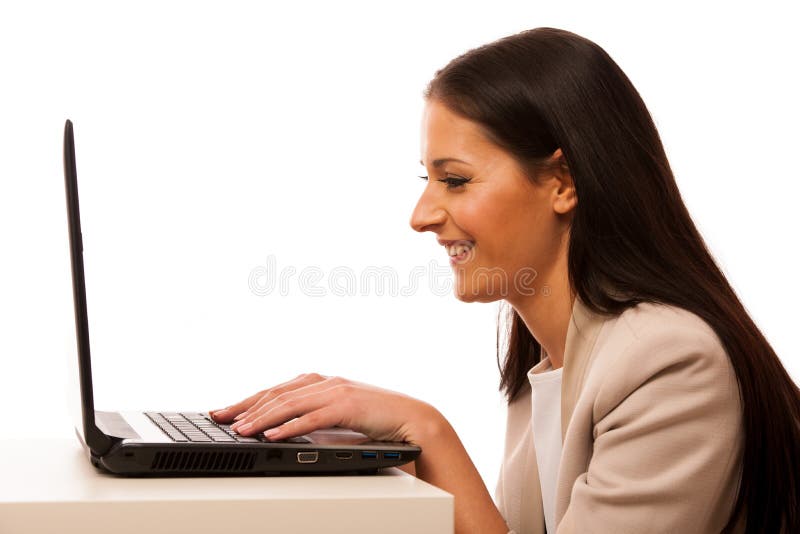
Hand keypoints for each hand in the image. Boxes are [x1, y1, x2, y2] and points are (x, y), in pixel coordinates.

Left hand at [209, 373, 439, 443]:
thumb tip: (281, 428)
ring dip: (261, 418)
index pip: (275, 390)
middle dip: (245, 406)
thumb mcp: (338, 414)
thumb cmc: (374, 419)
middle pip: (276, 393)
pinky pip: (312, 417)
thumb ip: (314, 414)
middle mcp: (324, 382)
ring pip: (290, 404)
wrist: (410, 418)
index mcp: (320, 382)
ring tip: (241, 430)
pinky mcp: (347, 405)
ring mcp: (336, 391)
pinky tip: (273, 435)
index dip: (247, 400)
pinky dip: (289, 426)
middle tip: (220, 419)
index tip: (224, 412)